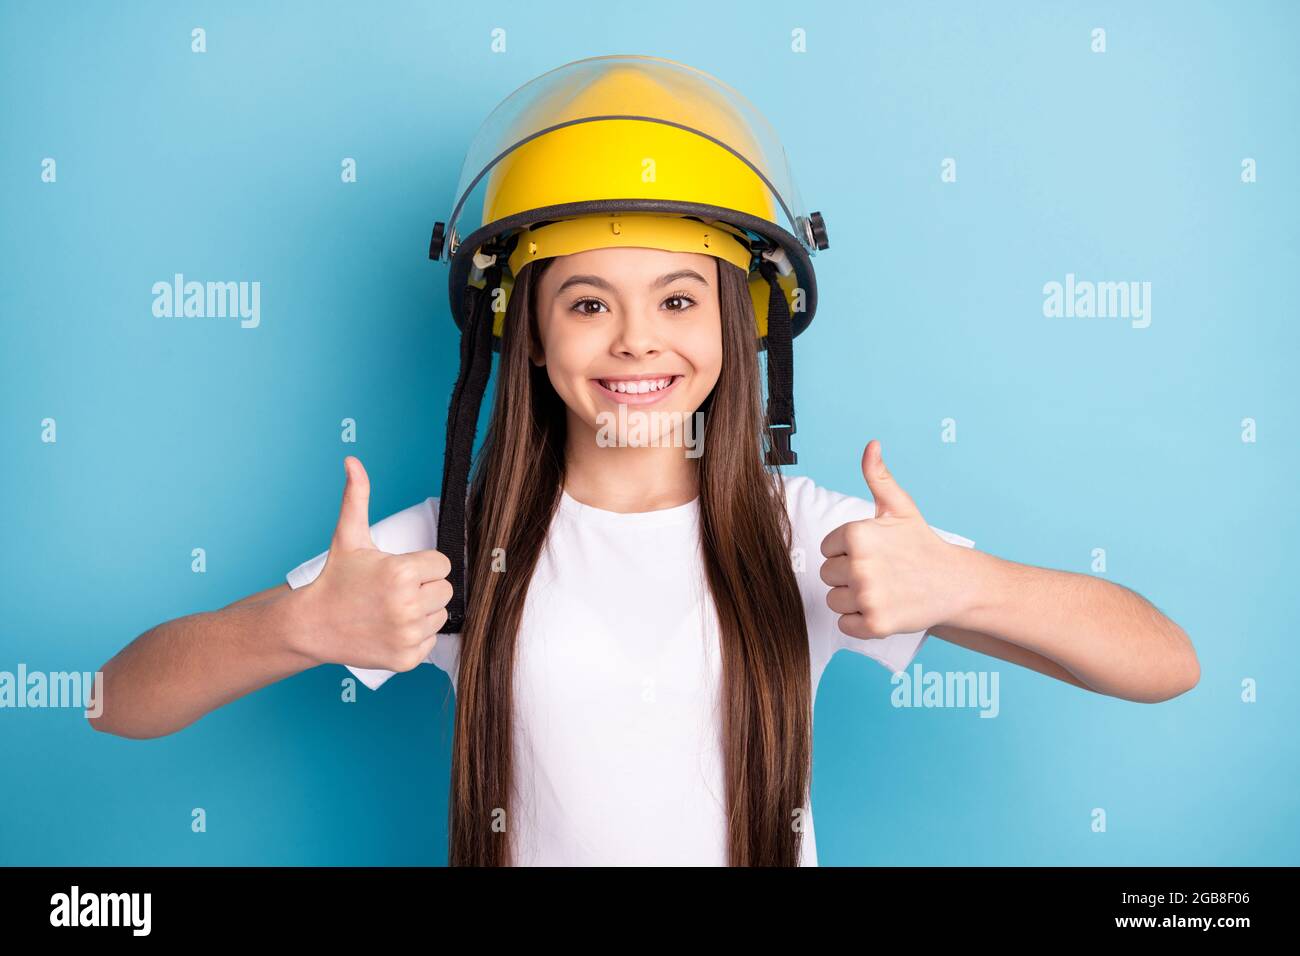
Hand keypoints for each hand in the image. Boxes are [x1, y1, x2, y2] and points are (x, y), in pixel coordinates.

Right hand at [297, 456, 451, 670]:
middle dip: (424, 588)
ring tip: (391, 609)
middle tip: (394, 590)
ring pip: (440, 615)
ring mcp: (408, 635)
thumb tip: (352, 460)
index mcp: (402, 572)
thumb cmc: (336, 579)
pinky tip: (391, 629)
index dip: (423, 566)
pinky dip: (416, 637)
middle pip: (445, 590)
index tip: (401, 570)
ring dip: (423, 612)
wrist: (311, 625)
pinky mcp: (407, 659)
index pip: (443, 565)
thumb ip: (357, 496)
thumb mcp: (348, 536)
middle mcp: (408, 606)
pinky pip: (431, 642)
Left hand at [819, 440, 970, 639]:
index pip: (827, 548)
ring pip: (834, 600)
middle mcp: (860, 566)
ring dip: (853, 599)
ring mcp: (868, 597)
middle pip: (827, 575)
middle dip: (849, 575)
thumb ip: (878, 476)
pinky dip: (859, 621)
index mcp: (857, 534)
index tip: (874, 552)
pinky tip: (883, 607)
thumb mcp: (899, 507)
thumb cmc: (921, 543)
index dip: (847, 551)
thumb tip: (871, 445)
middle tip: (880, 572)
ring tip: (882, 589)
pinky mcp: (875, 624)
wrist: (955, 583)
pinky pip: (844, 625)